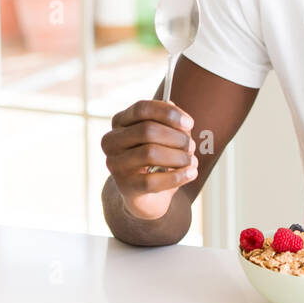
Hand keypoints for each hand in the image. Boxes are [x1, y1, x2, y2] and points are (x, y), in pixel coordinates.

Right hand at [101, 99, 198, 220]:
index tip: (190, 123)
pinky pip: (152, 181)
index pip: (141, 109)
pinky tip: (190, 173)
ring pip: (150, 153)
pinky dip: (177, 176)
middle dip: (176, 138)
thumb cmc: (158, 159)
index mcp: (120, 122)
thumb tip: (183, 123)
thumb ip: (172, 126)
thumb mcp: (166, 137)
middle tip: (191, 146)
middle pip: (147, 130)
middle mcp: (112, 141)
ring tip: (191, 160)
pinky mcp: (125, 186)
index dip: (168, 113)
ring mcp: (115, 164)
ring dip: (178, 157)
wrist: (149, 194)